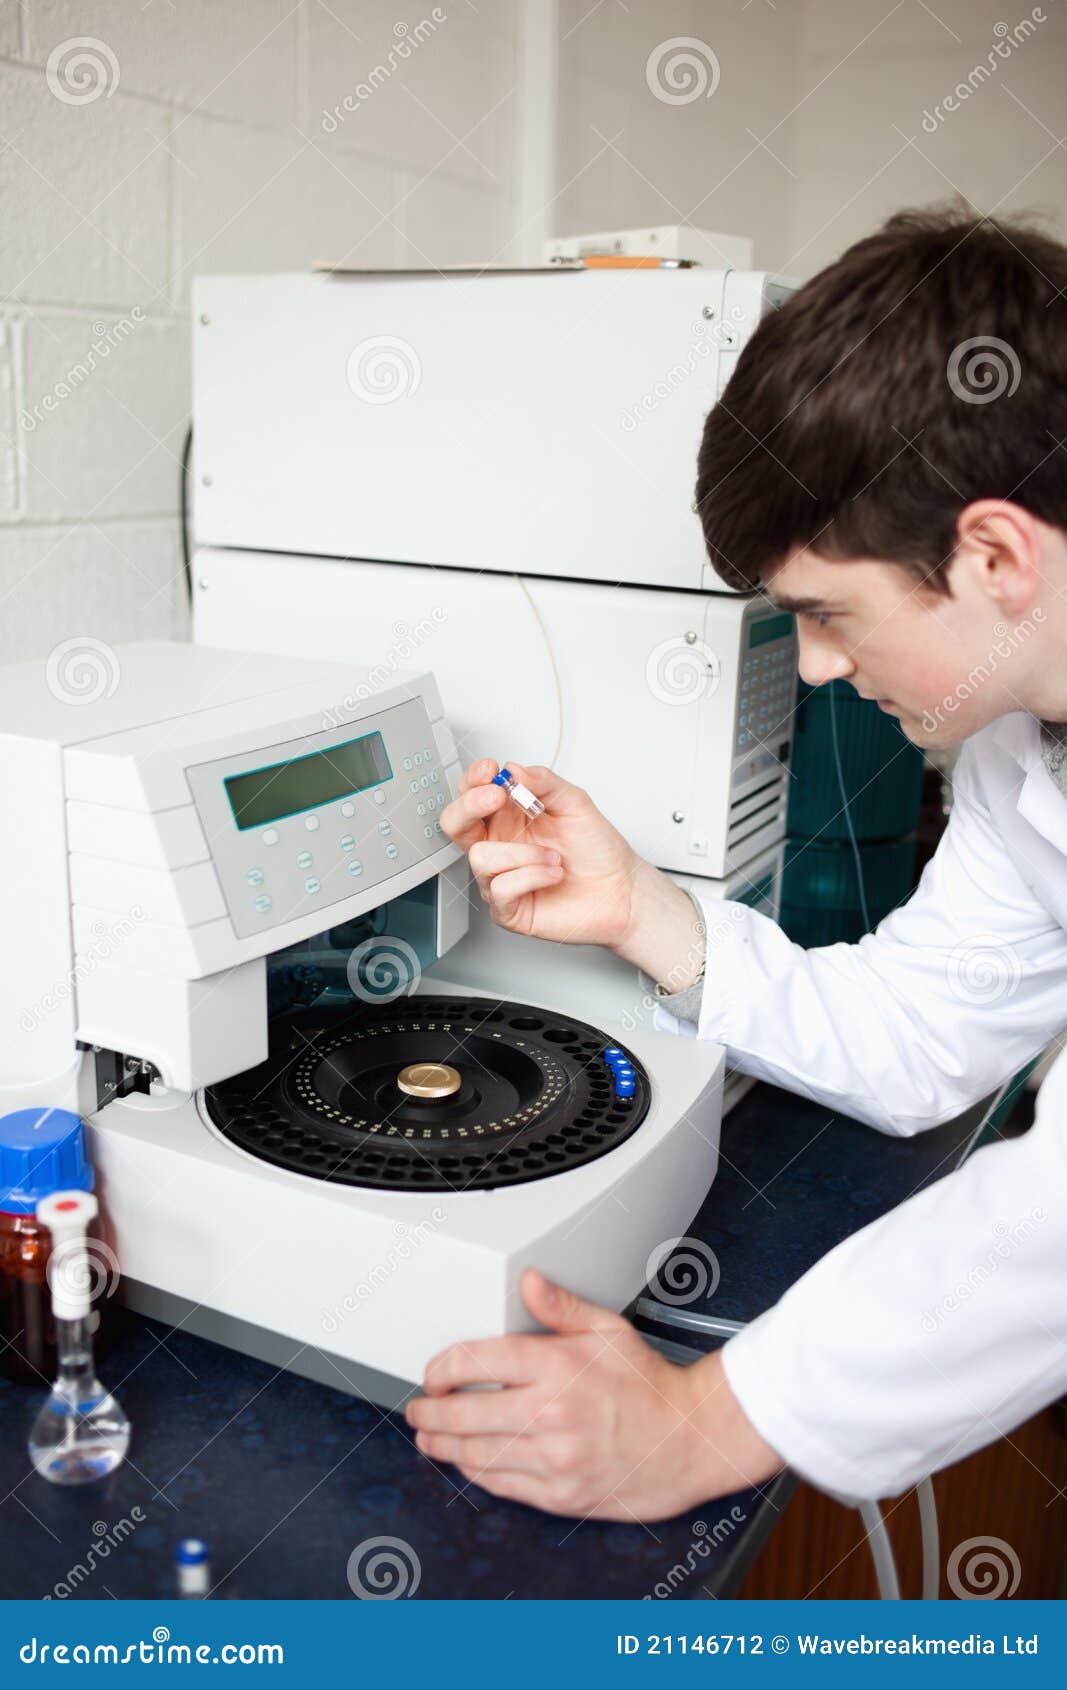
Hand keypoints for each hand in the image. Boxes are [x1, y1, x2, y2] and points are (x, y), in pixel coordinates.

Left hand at [405, 1270, 781, 1520]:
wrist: (689, 1440)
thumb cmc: (651, 1385)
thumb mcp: (608, 1330)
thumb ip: (561, 1307)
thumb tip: (528, 1282)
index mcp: (557, 1367)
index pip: (476, 1362)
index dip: (441, 1369)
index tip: (432, 1374)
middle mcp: (550, 1414)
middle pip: (464, 1414)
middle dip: (429, 1413)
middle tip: (417, 1409)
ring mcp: (554, 1459)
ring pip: (477, 1455)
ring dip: (443, 1447)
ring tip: (429, 1439)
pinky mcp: (560, 1494)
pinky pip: (503, 1485)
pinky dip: (477, 1474)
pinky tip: (467, 1464)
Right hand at [440, 758, 642, 949]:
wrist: (621, 891)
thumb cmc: (597, 851)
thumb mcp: (575, 803)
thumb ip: (544, 782)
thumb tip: (514, 770)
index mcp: (509, 817)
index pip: (472, 794)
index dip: (473, 780)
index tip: (491, 770)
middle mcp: (500, 846)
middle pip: (454, 823)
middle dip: (469, 806)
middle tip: (497, 797)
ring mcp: (500, 877)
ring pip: (479, 857)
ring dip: (522, 854)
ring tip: (553, 856)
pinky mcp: (508, 909)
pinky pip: (500, 888)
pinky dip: (532, 876)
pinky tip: (552, 874)